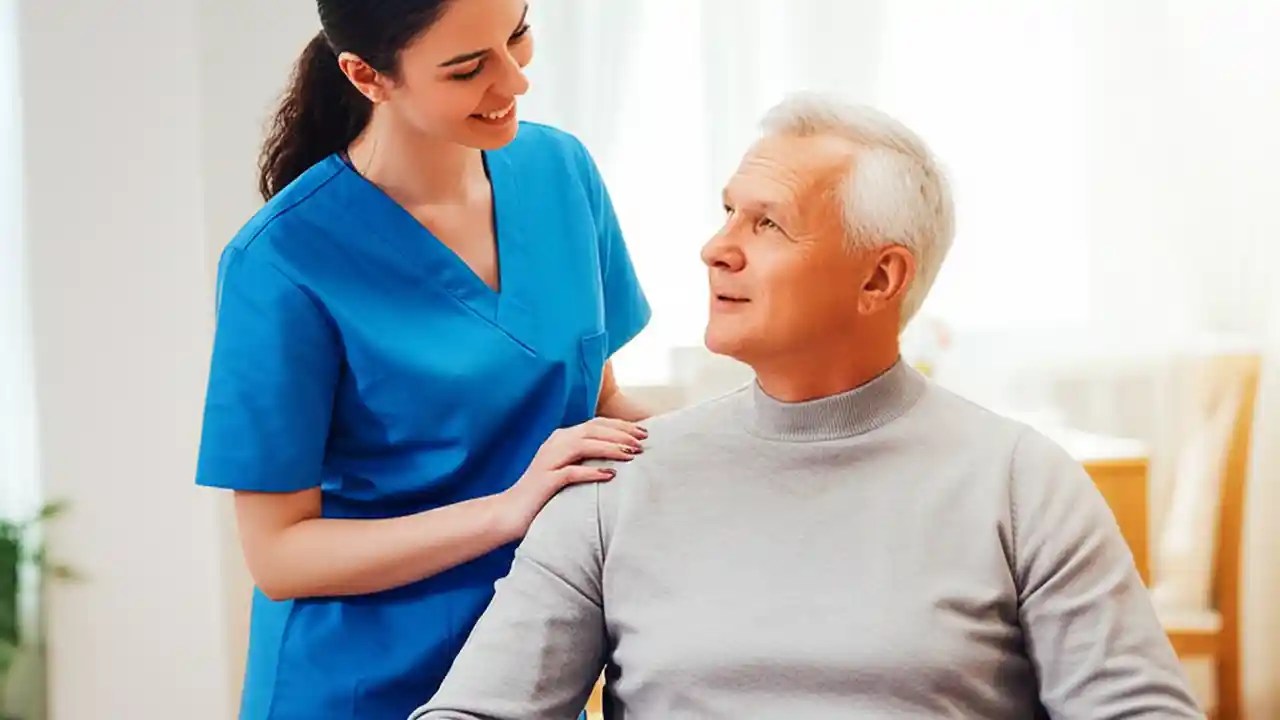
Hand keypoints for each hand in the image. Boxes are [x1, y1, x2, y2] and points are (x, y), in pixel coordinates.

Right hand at [499, 418, 647, 537]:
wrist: (510, 512)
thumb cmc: (544, 494)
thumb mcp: (568, 469)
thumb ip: (587, 458)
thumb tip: (622, 455)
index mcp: (561, 438)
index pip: (596, 423)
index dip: (621, 425)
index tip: (643, 433)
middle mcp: (555, 444)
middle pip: (592, 429)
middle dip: (621, 433)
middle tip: (643, 441)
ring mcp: (549, 461)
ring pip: (583, 445)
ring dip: (610, 447)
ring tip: (632, 454)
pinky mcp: (545, 480)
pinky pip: (570, 472)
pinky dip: (591, 471)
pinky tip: (610, 475)